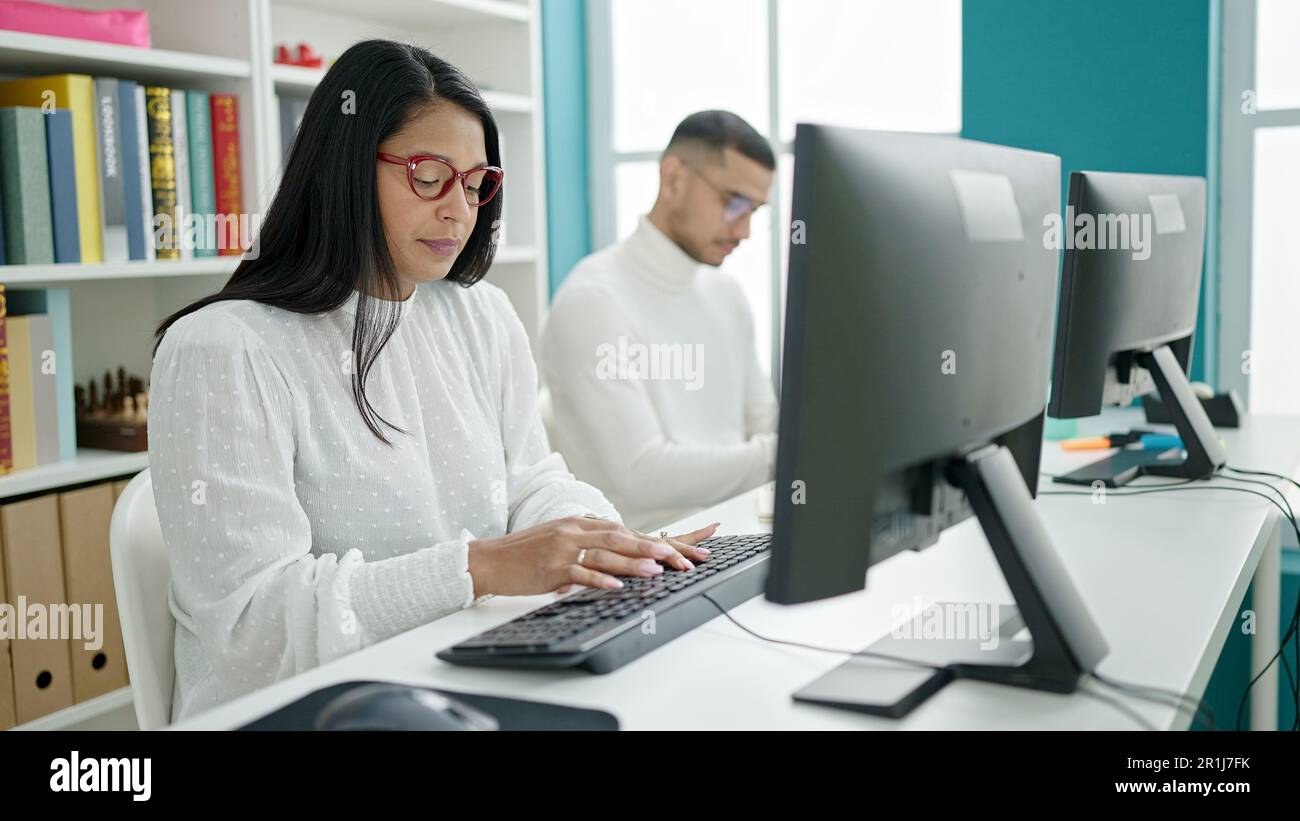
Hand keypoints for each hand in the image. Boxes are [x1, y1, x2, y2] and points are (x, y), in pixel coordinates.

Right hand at [467, 517, 719, 596]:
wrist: (489, 560)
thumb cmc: (526, 554)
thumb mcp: (561, 542)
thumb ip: (589, 545)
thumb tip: (619, 557)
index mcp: (581, 524)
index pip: (627, 530)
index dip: (658, 538)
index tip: (686, 548)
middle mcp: (576, 531)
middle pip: (623, 537)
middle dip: (655, 547)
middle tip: (683, 559)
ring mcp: (563, 548)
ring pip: (605, 553)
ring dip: (633, 561)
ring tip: (659, 569)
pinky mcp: (550, 568)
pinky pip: (579, 573)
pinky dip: (599, 579)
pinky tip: (617, 586)